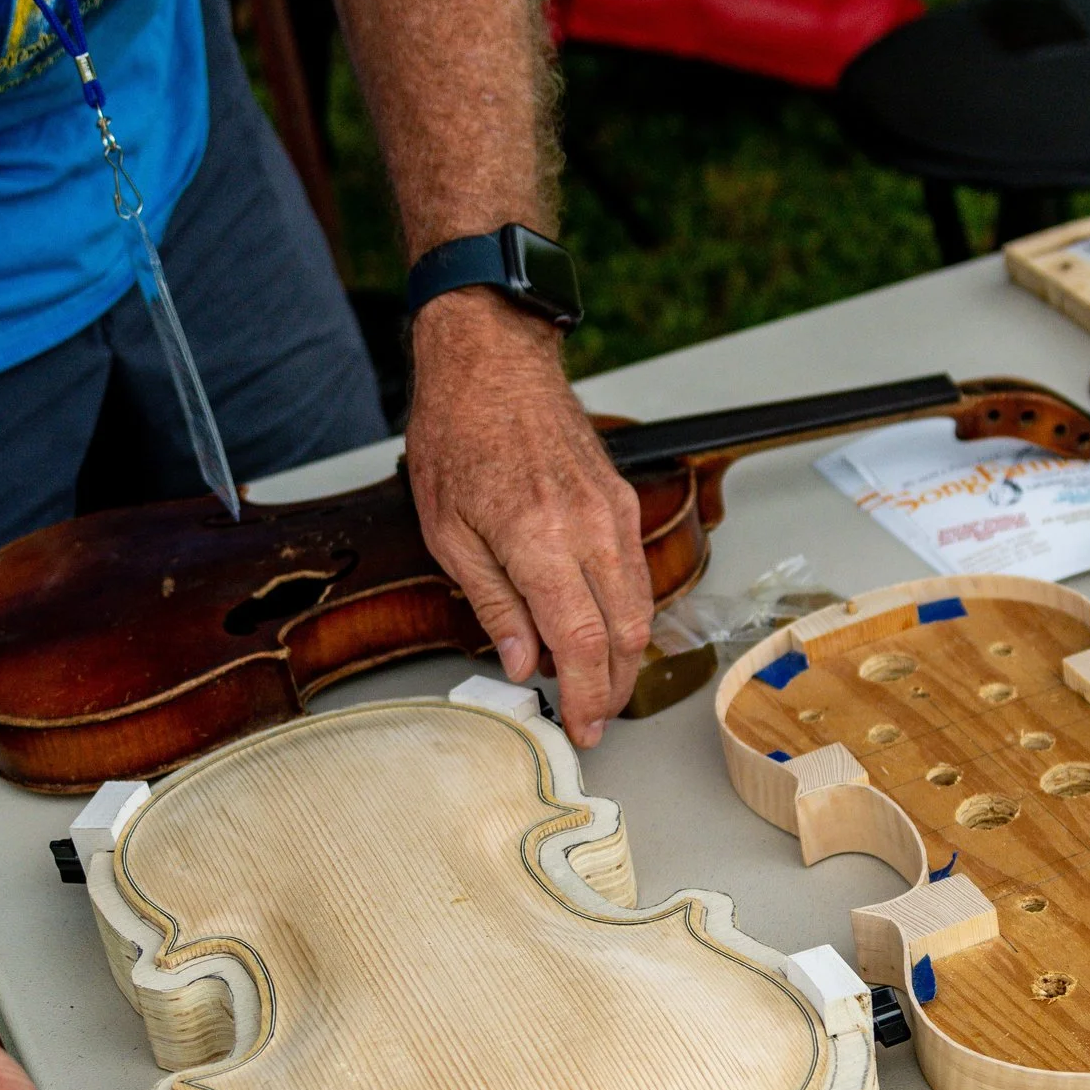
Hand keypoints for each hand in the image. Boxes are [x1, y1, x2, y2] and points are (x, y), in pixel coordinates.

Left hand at [406, 291, 653, 746]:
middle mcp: (589, 528)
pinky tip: (600, 627)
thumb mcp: (448, 534)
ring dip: (625, 653)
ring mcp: (613, 511)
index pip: (582, 643)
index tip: (585, 727)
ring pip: (641, 604)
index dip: (588, 695)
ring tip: (596, 682)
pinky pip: (634, 570)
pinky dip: (625, 610)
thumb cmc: (458, 436)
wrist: (492, 362)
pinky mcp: (622, 499)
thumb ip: (494, 604)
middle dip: (614, 686)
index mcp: (540, 541)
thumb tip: (525, 664)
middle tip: (593, 718)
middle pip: (626, 632)